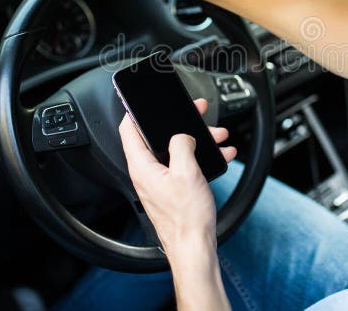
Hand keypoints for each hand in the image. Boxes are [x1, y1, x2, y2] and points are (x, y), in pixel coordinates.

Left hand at [118, 97, 236, 253]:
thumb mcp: (186, 172)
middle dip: (179, 123)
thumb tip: (182, 136)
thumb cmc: (186, 218)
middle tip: (196, 112)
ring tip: (217, 136)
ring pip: (176, 150)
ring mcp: (159, 182)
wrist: (194, 247)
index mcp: (142, 166)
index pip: (128, 130)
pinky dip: (200, 158)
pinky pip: (184, 165)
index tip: (143, 100)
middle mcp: (147, 173)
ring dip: (196, 141)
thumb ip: (181, 145)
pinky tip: (219, 156)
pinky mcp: (172, 189)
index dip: (135, 112)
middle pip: (158, 138)